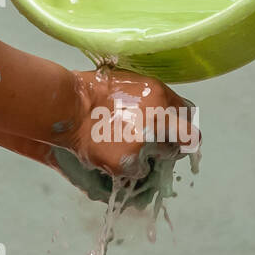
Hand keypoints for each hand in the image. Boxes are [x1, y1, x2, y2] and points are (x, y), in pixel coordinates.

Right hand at [48, 68, 198, 203]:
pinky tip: (116, 156)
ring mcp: (146, 143)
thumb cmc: (92, 90)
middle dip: (175, 142)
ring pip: (165, 157)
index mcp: (160, 94)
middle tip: (160, 145)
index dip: (180, 123)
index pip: (188, 113)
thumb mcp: (130, 82)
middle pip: (188, 138)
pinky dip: (132, 168)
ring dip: (153, 155)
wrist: (67, 106)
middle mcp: (159, 119)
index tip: (174, 130)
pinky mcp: (130, 163)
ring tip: (130, 148)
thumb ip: (152, 98)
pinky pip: (141, 172)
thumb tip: (164, 113)